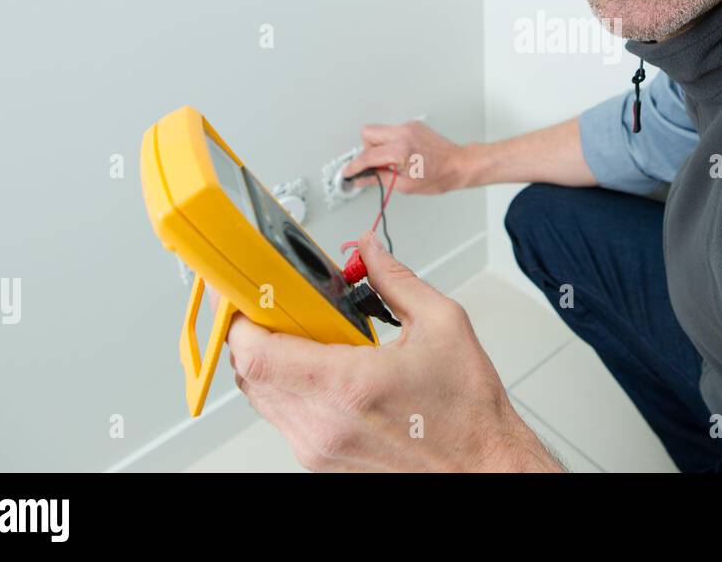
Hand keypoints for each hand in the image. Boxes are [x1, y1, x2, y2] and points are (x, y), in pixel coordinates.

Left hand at [217, 230, 563, 471]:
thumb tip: (369, 252)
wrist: (484, 469)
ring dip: (268, 361)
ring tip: (301, 334)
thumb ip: (395, 280)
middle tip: (271, 304)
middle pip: (248, 374)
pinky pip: (282, 418)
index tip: (241, 293)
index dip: (237, 318)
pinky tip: (319, 368)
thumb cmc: (469, 413)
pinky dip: (287, 387)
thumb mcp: (443, 325)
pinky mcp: (320, 462)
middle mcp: (323, 424)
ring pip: (260, 398)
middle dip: (251, 332)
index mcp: (348, 386)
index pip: (257, 352)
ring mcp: (318, 449)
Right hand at [341, 120, 473, 194]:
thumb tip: (362, 179)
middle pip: (368, 133)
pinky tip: (402, 156)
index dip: (355, 166)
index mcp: (401, 150)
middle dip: (366, 150)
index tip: (349, 172)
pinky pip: (393, 132)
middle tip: (374, 165)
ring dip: (379, 147)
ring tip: (392, 163)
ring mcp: (409, 127)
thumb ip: (379, 179)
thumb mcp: (406, 185)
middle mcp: (404, 133)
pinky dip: (391, 143)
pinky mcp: (414, 125)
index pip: (368, 156)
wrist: (460, 165)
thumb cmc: (441, 176)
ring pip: (380, 131)